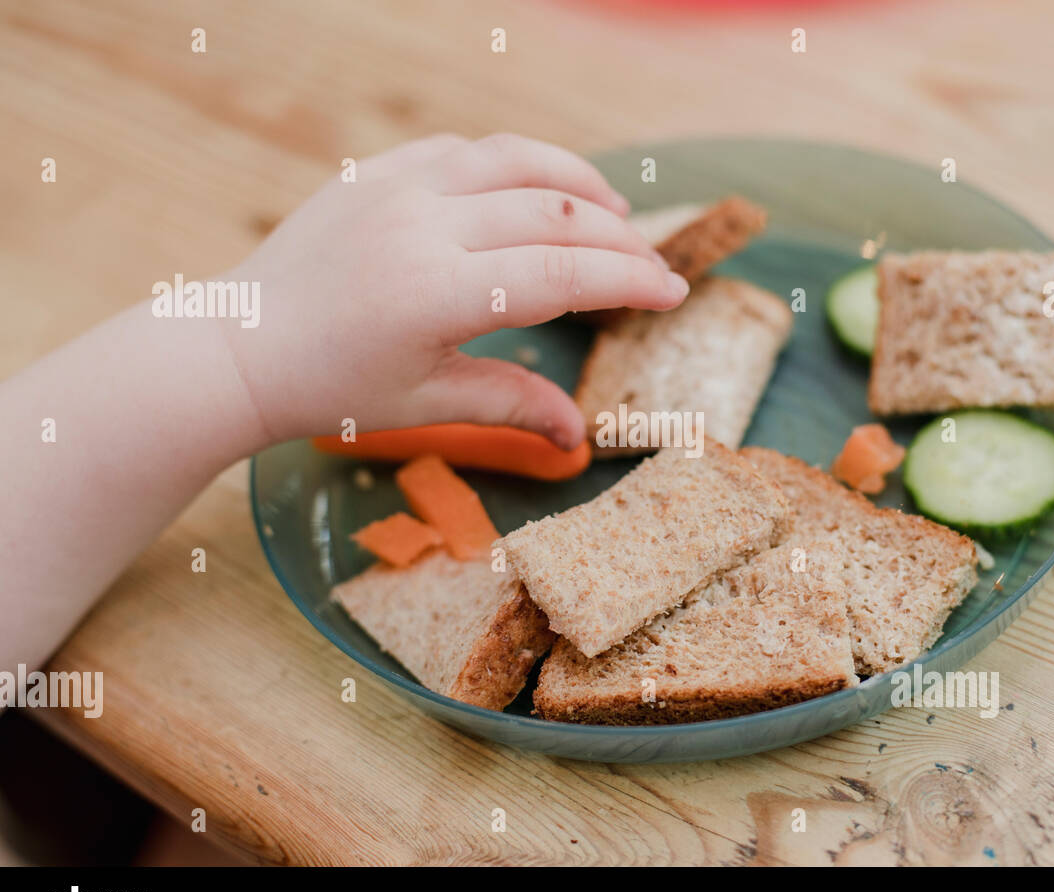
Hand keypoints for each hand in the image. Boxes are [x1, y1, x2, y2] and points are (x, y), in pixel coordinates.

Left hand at [221, 133, 685, 449]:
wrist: (238, 349)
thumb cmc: (331, 388)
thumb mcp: (427, 403)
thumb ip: (512, 406)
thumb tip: (580, 437)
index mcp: (437, 293)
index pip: (564, 274)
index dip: (630, 280)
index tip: (672, 292)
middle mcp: (422, 225)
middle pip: (555, 213)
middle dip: (619, 239)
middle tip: (653, 266)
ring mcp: (396, 188)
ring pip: (516, 160)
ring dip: (577, 181)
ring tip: (615, 211)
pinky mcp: (376, 171)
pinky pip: (465, 150)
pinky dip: (515, 164)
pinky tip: (538, 191)